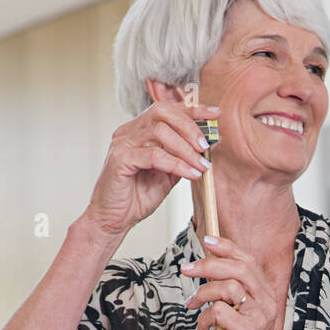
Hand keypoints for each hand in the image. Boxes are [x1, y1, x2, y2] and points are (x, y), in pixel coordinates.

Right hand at [83, 100, 219, 240]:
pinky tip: (191, 174)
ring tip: (201, 166)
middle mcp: (128, 131)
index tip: (215, 114)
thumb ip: (183, 157)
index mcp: (139, 130)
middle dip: (189, 126)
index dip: (192, 109)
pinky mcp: (120, 159)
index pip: (167, 109)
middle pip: (162, 112)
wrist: (114, 220)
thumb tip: (209, 144)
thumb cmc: (138, 197)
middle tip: (206, 146)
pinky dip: (176, 164)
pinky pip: (154, 155)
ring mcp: (122, 143)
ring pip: (159, 132)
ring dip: (186, 149)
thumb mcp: (168, 174)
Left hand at [183, 236, 283, 329]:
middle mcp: (266, 302)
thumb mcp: (234, 314)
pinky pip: (218, 310)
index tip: (207, 241)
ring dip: (203, 293)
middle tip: (187, 269)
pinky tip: (202, 327)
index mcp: (265, 294)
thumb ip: (227, 293)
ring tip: (193, 305)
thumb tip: (206, 270)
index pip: (248, 261)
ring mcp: (258, 316)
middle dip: (209, 264)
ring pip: (227, 287)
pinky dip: (204, 317)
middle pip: (239, 268)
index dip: (227, 247)